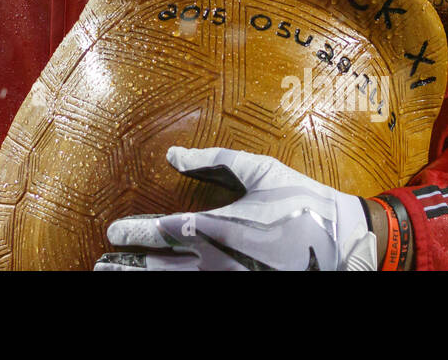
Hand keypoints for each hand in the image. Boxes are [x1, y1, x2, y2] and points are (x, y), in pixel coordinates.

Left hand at [95, 146, 377, 270]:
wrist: (345, 243)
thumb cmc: (301, 201)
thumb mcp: (259, 170)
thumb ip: (212, 160)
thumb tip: (171, 154)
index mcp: (217, 227)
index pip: (162, 232)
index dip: (133, 233)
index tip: (113, 232)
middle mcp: (217, 260)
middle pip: (159, 267)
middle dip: (127, 266)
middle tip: (102, 265)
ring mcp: (230, 281)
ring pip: (173, 284)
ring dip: (143, 280)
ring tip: (115, 277)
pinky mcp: (245, 289)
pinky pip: (198, 292)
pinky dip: (174, 288)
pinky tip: (159, 285)